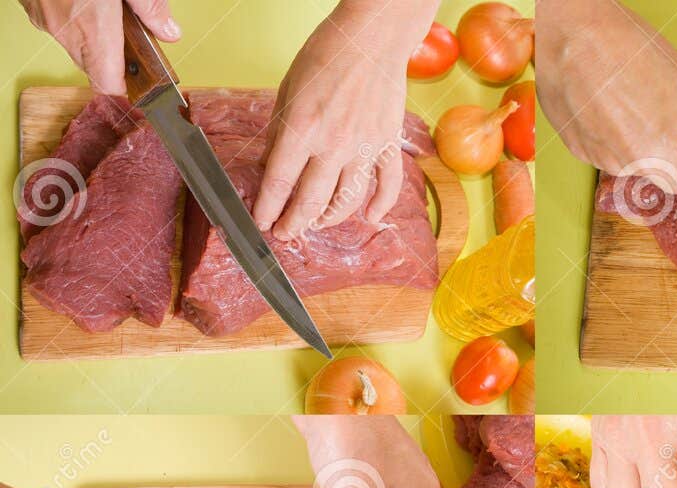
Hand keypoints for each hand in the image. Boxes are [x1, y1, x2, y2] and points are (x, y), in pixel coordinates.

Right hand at [21, 0, 179, 96]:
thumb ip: (150, 8)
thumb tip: (169, 32)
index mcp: (93, 31)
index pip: (109, 85)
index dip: (126, 87)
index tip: (139, 81)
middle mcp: (65, 32)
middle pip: (93, 64)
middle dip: (112, 54)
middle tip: (127, 32)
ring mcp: (43, 18)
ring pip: (73, 42)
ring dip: (89, 32)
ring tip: (101, 6)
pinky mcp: (31, 5)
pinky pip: (55, 22)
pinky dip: (70, 15)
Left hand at [252, 0, 435, 237]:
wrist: (372, 38)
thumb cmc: (325, 56)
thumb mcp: (289, 90)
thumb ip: (280, 132)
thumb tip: (270, 167)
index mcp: (302, 127)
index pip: (279, 180)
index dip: (268, 207)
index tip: (262, 222)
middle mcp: (334, 144)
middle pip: (311, 200)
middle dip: (294, 223)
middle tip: (285, 234)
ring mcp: (365, 148)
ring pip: (347, 200)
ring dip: (329, 218)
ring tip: (316, 223)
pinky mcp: (388, 145)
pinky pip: (387, 184)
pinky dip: (380, 206)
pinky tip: (370, 218)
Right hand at [539, 0, 676, 211]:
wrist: (571, 29)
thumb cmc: (630, 45)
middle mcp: (648, 161)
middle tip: (670, 123)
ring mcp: (613, 163)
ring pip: (643, 174)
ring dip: (644, 151)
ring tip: (632, 107)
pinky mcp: (585, 158)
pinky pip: (612, 162)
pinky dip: (614, 143)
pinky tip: (608, 111)